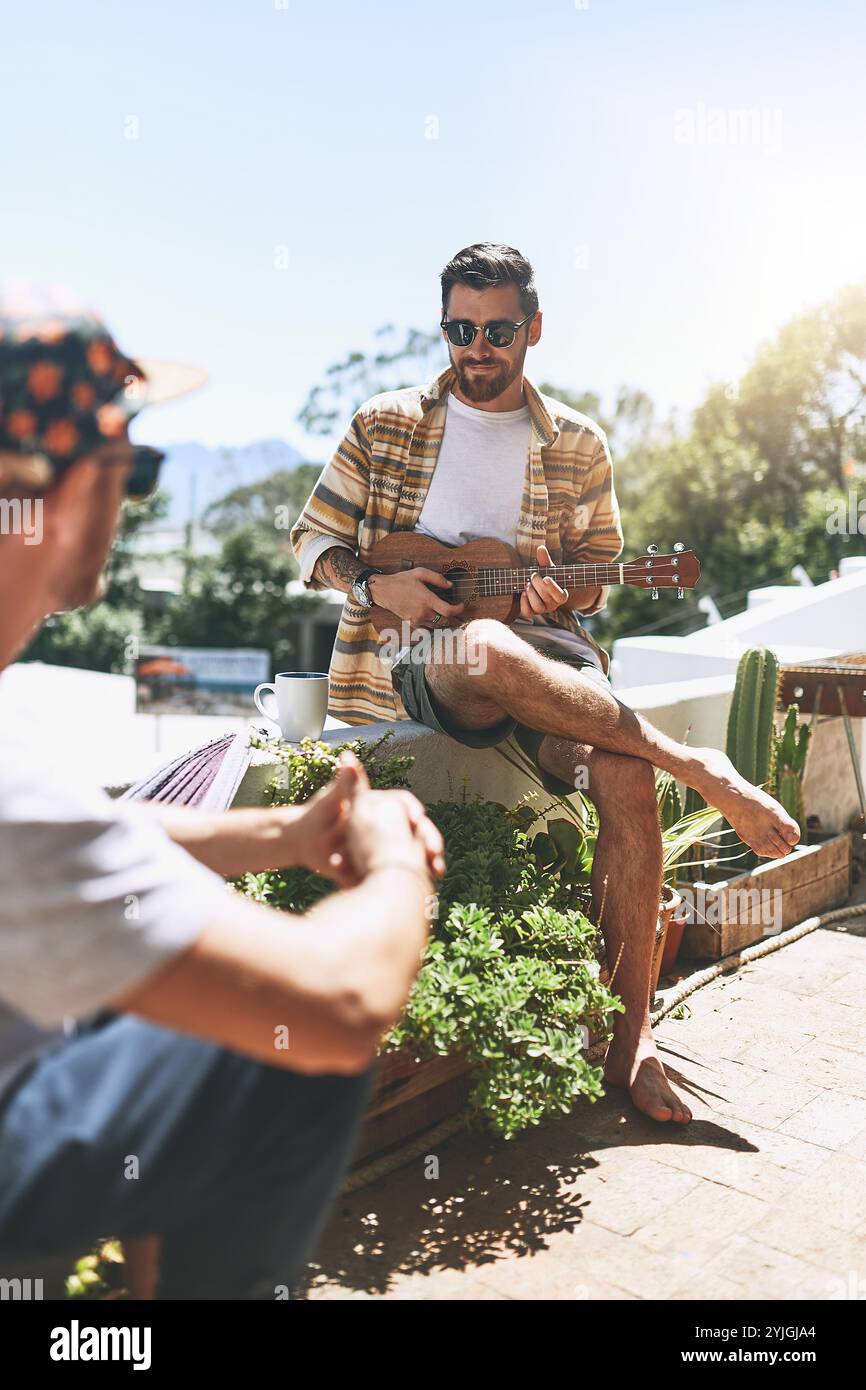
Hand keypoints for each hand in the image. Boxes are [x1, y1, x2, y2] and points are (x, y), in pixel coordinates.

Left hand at [289, 752, 444, 886]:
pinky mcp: (384, 865)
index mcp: (381, 805)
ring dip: (427, 864)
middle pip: (418, 830)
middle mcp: (390, 824)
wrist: (308, 845)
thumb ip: (344, 783)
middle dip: (428, 841)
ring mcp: (389, 846)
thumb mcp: (331, 800)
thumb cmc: (318, 816)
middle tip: (433, 852)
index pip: (404, 804)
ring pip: (417, 853)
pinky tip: (418, 888)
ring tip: (434, 872)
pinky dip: (413, 879)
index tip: (416, 818)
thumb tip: (346, 755)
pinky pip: (404, 873)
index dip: (413, 811)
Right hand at [368, 569, 464, 628]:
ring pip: (436, 626)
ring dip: (443, 621)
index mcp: (427, 600)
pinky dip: (432, 625)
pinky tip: (433, 618)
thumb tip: (450, 585)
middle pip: (445, 620)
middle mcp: (423, 612)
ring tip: (445, 614)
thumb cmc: (401, 581)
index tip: (461, 605)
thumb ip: (437, 578)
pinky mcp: (412, 623)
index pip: (448, 611)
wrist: (384, 591)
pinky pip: (427, 628)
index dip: (459, 609)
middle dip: (452, 616)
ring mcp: (417, 619)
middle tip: (455, 610)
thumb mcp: (420, 573)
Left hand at [518, 543, 568, 619]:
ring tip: (528, 584)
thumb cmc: (544, 577)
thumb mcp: (547, 569)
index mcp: (561, 595)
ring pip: (538, 607)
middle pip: (546, 598)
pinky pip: (528, 612)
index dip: (553, 588)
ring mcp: (542, 610)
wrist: (536, 587)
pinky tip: (523, 592)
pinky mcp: (531, 612)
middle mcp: (553, 605)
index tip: (546, 578)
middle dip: (538, 585)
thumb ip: (545, 560)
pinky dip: (524, 602)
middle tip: (533, 575)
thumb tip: (541, 548)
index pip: (560, 596)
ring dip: (531, 594)